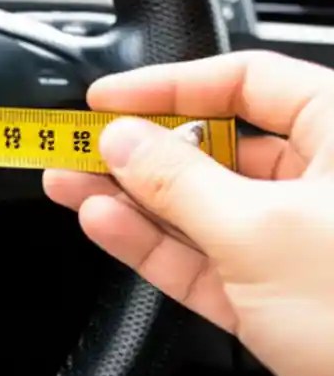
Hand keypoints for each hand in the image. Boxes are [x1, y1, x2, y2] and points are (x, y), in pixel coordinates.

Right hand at [44, 51, 333, 375]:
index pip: (249, 82)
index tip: (109, 97)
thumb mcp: (257, 231)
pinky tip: (102, 222)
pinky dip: (151, 241)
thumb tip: (124, 139)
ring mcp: (297, 242)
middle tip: (82, 143)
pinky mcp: (274, 294)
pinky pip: (201, 255)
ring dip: (131, 196)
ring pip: (200, 204)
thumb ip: (176, 180)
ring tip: (68, 181)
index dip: (172, 84)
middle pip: (217, 145)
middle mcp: (325, 185)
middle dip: (141, 148)